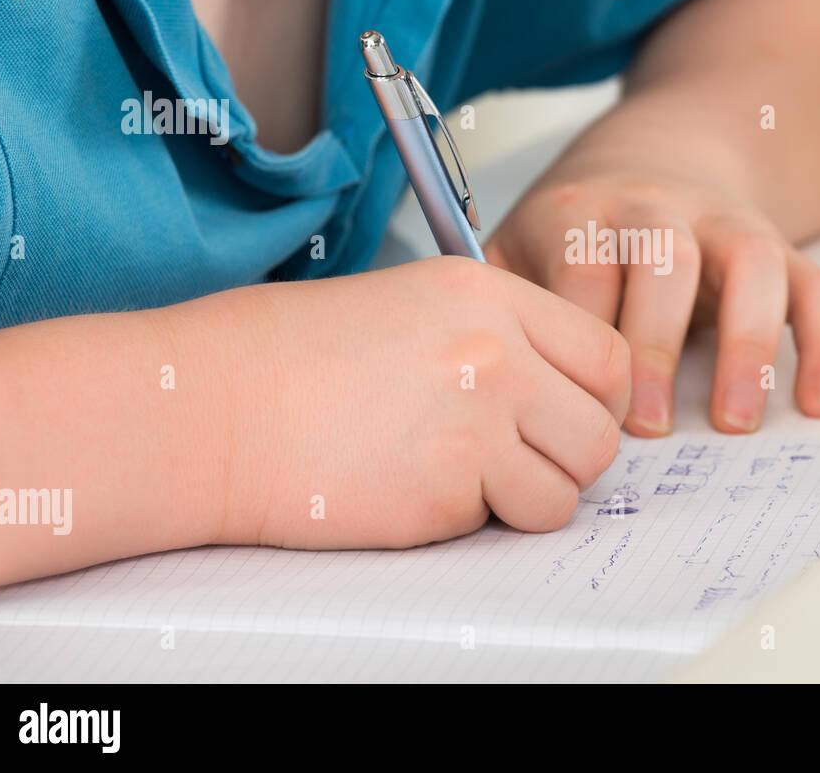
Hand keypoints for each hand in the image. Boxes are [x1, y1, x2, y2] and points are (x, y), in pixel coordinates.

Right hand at [232, 257, 630, 548]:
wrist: (213, 406)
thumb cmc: (292, 355)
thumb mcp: (411, 305)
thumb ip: (497, 337)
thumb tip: (559, 391)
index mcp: (489, 296)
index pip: (606, 357)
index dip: (600, 399)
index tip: (574, 418)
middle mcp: (496, 356)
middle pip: (600, 433)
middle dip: (569, 458)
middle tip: (521, 459)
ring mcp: (474, 427)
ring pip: (564, 492)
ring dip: (526, 497)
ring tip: (463, 477)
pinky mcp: (444, 495)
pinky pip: (499, 522)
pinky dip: (469, 519)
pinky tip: (411, 487)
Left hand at [484, 163, 819, 435]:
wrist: (654, 156)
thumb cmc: (575, 231)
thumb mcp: (518, 248)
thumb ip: (497, 303)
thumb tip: (472, 385)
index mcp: (581, 211)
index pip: (582, 269)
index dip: (583, 341)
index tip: (576, 409)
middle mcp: (657, 209)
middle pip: (664, 257)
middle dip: (656, 341)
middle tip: (649, 427)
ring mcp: (725, 224)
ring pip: (750, 263)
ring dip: (747, 342)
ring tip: (735, 421)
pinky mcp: (777, 245)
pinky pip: (814, 284)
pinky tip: (816, 402)